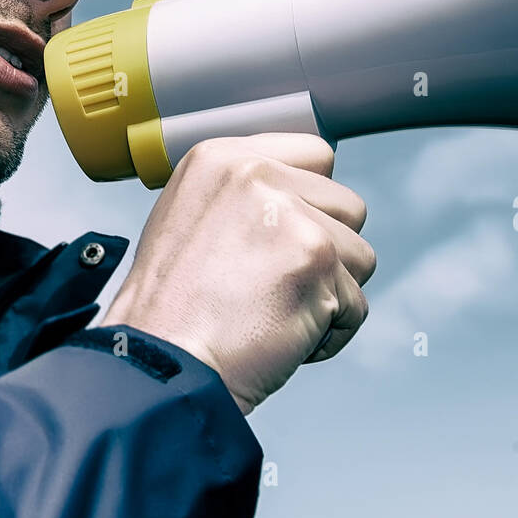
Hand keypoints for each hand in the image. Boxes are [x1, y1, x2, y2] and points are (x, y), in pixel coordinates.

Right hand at [101, 132, 373, 414]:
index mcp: (222, 157)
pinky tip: (279, 337)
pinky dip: (328, 335)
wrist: (158, 364)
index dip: (312, 202)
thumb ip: (249, 194)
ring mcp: (290, 216)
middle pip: (348, 206)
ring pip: (359, 256)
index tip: (287, 237)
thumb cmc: (172, 310)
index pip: (316, 153)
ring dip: (329, 294)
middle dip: (326, 252)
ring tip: (271, 311)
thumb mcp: (190, 216)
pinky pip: (356, 305)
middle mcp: (256, 175)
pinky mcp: (316, 261)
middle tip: (270, 285)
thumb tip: (307, 195)